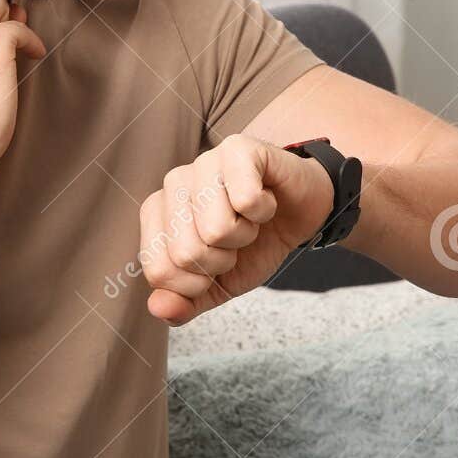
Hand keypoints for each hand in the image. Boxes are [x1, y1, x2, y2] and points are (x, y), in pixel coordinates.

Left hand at [138, 134, 334, 325]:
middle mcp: (173, 184)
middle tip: (237, 240)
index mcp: (157, 214)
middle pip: (187, 253)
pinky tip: (266, 199)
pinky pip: (246, 200)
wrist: (300, 213)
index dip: (195, 284)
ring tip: (250, 218)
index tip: (216, 265)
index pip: (158, 270)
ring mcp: (203, 162)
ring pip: (216, 229)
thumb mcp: (219, 285)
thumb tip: (159, 309)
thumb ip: (186, 302)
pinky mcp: (238, 148)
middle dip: (223, 260)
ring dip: (245, 235)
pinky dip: (265, 211)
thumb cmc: (255, 245)